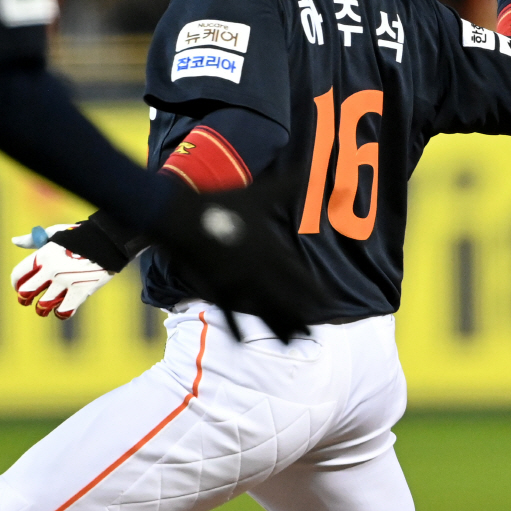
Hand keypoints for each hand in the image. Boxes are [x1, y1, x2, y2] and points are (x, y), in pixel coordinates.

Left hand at [11, 225, 112, 318]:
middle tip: (28, 301)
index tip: (20, 286)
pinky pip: (64, 311)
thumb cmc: (80, 235)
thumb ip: (34, 240)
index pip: (18, 275)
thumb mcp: (55, 234)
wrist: (108, 240)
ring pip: (44, 305)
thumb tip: (15, 241)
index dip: (16, 283)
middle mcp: (51, 269)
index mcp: (43, 254)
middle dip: (24, 299)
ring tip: (45, 308)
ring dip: (42, 309)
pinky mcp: (81, 291)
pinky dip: (61, 313)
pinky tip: (62, 309)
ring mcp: (66, 281)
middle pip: (25, 292)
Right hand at [159, 176, 330, 343]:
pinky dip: (237, 330)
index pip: (300, 277)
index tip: (331, 304)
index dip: (316, 292)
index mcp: (269, 250)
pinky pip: (229, 315)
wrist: (180, 215)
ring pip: (262, 312)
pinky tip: (243, 343)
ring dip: (276, 328)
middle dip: (300, 317)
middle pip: (285, 301)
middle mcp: (256, 272)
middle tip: (313, 333)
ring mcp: (235, 284)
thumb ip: (289, 185)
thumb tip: (313, 167)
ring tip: (290, 343)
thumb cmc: (221, 202)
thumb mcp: (259, 193)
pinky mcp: (214, 290)